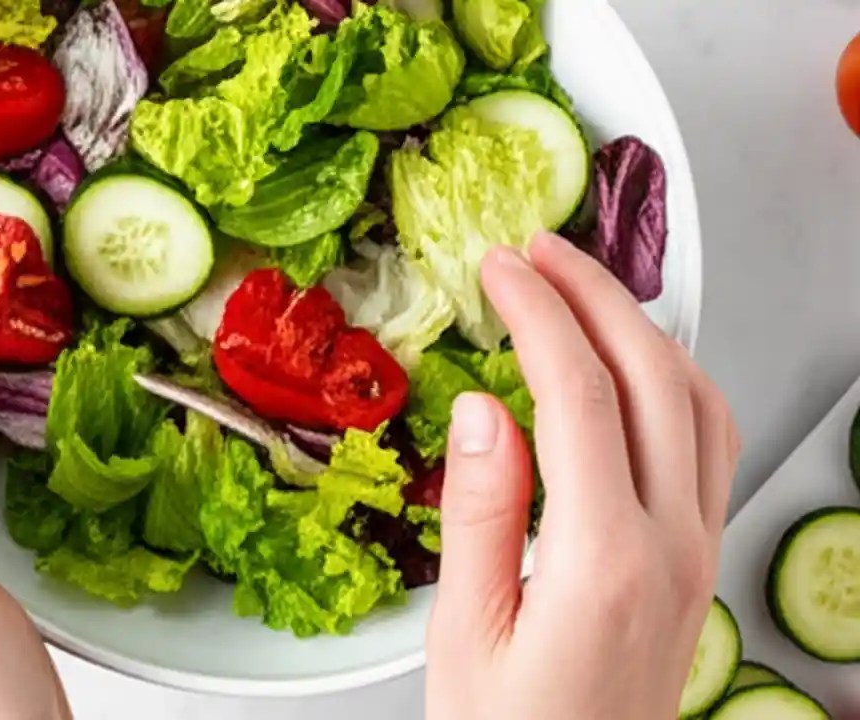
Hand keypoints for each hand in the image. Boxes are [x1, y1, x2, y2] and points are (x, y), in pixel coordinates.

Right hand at [426, 233, 738, 719]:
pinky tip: (632, 366)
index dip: (539, 314)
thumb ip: (480, 513)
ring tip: (581, 288)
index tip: (499, 268)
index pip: (580, 395)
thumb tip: (482, 410)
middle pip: (654, 378)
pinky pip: (709, 444)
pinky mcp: (696, 562)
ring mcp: (696, 553)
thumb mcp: (463, 633)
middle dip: (594, 294)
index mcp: (603, 561)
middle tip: (538, 250)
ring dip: (641, 328)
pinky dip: (672, 378)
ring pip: (698, 402)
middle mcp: (670, 548)